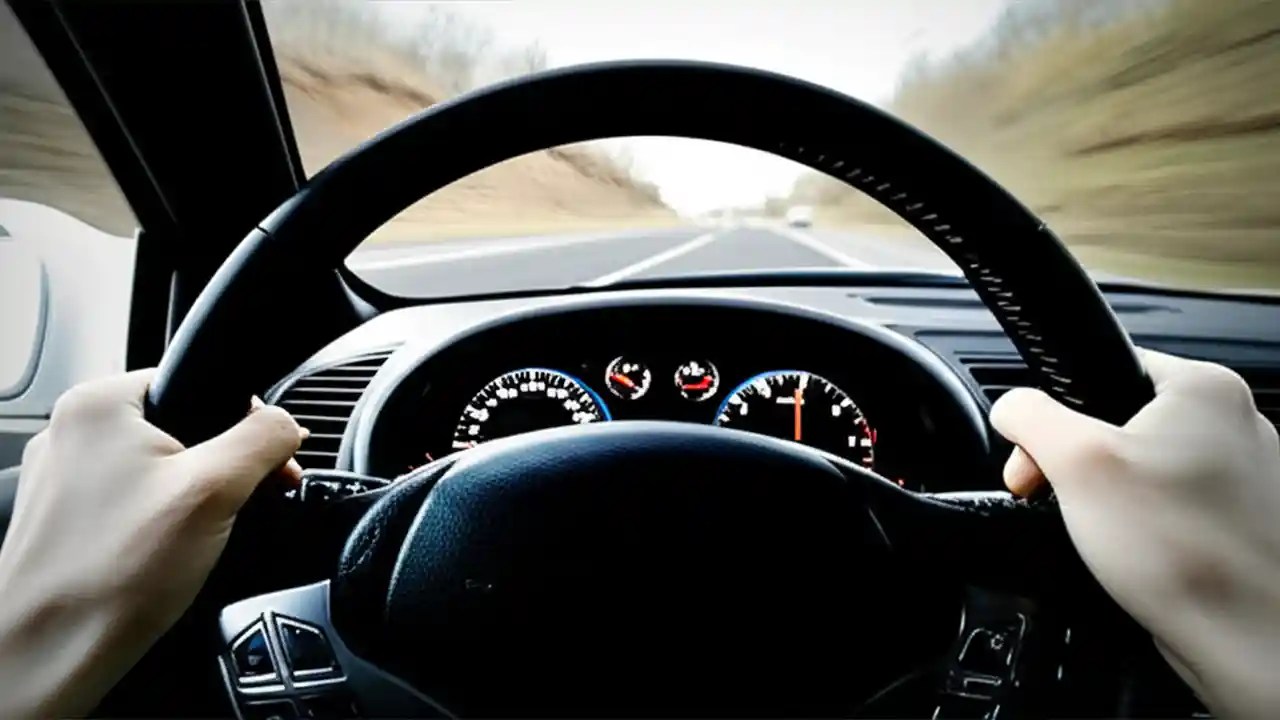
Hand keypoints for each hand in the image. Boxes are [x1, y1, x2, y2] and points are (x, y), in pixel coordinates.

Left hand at [0, 370, 306, 718]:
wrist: (50, 652)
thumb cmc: (112, 574)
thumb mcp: (216, 490)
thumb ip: (263, 440)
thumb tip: (288, 425)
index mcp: (98, 404)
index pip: (197, 381)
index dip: (245, 422)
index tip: (267, 464)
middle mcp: (71, 433)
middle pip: (181, 426)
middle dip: (224, 467)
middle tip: (246, 504)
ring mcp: (62, 479)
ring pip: (158, 469)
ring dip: (193, 499)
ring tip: (199, 538)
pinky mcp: (64, 520)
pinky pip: (132, 503)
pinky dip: (160, 524)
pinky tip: (167, 555)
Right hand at [991, 348, 1279, 718]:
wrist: (1249, 638)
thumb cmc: (1182, 550)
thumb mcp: (1074, 460)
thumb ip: (1029, 415)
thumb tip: (1012, 407)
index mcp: (1205, 388)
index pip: (1106, 367)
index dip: (1056, 412)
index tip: (1037, 458)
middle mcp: (1236, 423)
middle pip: (1121, 420)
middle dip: (1075, 462)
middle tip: (1054, 497)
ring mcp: (1246, 475)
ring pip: (1144, 469)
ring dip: (1108, 499)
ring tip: (1103, 534)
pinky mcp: (1240, 522)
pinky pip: (1170, 509)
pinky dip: (1143, 529)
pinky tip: (1137, 554)